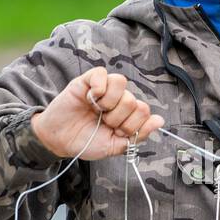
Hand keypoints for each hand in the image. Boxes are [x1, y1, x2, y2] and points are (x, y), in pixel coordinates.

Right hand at [31, 67, 164, 159]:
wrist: (59, 141)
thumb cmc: (86, 142)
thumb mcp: (115, 146)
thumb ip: (138, 135)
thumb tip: (160, 121)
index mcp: (127, 114)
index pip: (144, 110)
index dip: (132, 125)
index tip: (117, 133)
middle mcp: (118, 99)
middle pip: (134, 100)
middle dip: (119, 119)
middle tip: (104, 123)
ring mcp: (103, 89)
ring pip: (121, 82)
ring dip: (110, 102)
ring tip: (98, 111)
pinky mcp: (86, 81)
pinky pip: (102, 73)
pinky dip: (99, 87)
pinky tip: (92, 99)